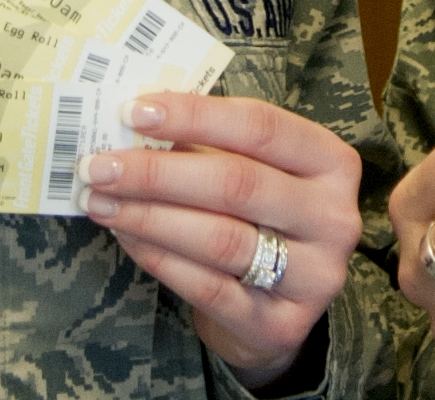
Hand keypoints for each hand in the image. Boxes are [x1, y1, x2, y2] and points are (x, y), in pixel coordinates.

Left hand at [80, 92, 361, 388]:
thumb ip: (207, 145)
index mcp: (332, 163)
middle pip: (237, 184)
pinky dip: (158, 258)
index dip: (194, 116)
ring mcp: (314, 275)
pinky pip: (207, 286)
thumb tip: (134, 122)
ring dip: (149, 217)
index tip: (133, 111)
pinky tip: (125, 237)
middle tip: (100, 165)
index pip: (261, 126)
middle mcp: (335, 218)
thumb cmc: (257, 218)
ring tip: (100, 201)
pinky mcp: (280, 324)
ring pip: (220, 238)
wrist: (277, 307)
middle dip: (157, 172)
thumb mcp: (252, 170)